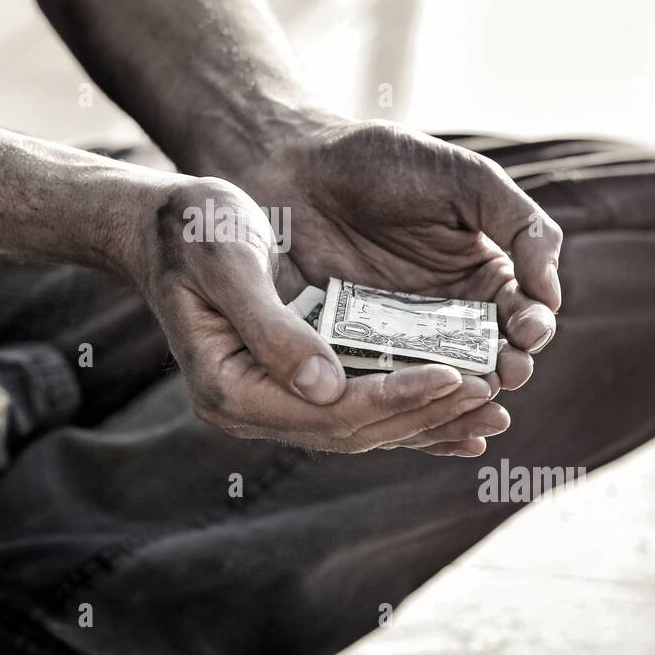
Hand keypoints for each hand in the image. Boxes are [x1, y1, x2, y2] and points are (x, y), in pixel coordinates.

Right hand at [133, 176, 507, 455]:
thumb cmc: (191, 231)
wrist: (161, 226)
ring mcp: (266, 402)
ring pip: (358, 427)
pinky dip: (403, 411)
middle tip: (493, 393)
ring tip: (489, 408)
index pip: (328, 410)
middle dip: (425, 414)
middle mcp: (246, 408)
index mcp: (227, 386)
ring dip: (424, 421)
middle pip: (350, 429)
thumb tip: (328, 386)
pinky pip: (352, 409)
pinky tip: (451, 411)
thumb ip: (272, 327)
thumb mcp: (228, 262)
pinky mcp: (286, 385)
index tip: (455, 373)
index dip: (396, 396)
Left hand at [233, 116, 563, 443]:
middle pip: (487, 359)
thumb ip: (520, 226)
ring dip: (456, 393)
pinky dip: (394, 400)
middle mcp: (445, 315)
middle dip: (502, 370)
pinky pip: (377, 383)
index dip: (533, 328)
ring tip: (464, 391)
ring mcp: (396, 337)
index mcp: (481, 275)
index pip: (523, 315)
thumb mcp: (466, 180)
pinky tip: (407, 400)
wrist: (293, 164)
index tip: (529, 331)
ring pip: (435, 381)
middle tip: (503, 373)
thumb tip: (554, 296)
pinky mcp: (348, 350)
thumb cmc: (384, 162)